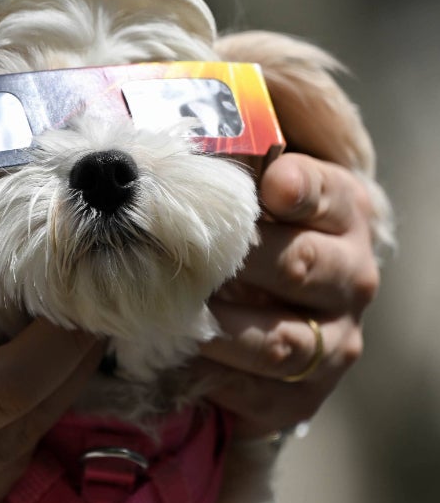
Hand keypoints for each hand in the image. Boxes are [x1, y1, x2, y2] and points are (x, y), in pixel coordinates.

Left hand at [197, 153, 382, 438]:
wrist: (250, 327)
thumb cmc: (233, 239)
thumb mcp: (235, 191)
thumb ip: (219, 159)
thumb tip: (152, 109)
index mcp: (339, 210)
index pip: (326, 192)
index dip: (295, 187)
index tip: (265, 183)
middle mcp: (350, 273)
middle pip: (299, 264)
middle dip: (234, 262)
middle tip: (179, 257)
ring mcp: (334, 337)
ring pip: (279, 338)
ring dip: (217, 329)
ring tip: (169, 314)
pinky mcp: (305, 392)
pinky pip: (260, 389)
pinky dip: (213, 376)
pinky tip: (177, 358)